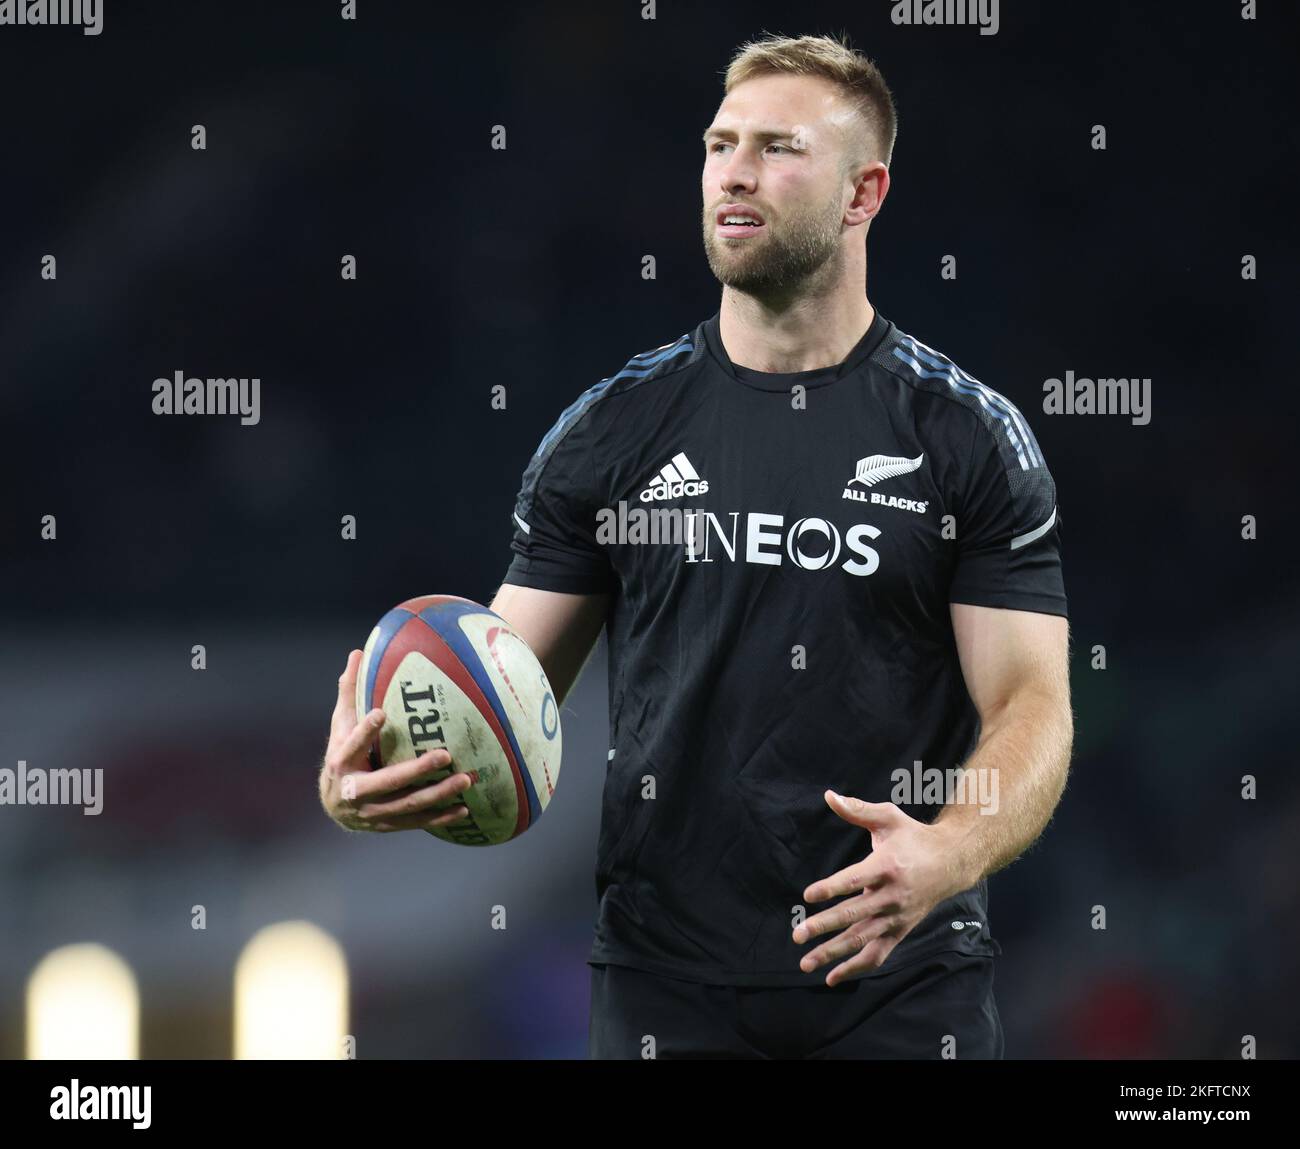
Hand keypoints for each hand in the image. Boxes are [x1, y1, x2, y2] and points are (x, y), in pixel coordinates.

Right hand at [318, 649, 475, 832]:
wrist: (334, 807)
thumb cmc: (342, 755)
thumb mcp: (340, 726)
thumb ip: (350, 693)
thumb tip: (357, 653)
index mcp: (340, 763)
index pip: (351, 745)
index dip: (364, 731)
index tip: (382, 713)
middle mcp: (354, 791)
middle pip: (387, 781)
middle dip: (416, 769)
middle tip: (445, 754)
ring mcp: (372, 812)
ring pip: (407, 805)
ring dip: (438, 793)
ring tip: (465, 780)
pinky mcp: (388, 825)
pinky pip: (416, 823)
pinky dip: (440, 818)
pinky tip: (464, 809)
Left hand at [793, 791, 968, 984]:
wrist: (952, 862)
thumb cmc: (914, 837)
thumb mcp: (888, 818)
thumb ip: (857, 810)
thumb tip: (829, 796)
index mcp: (886, 866)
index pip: (855, 880)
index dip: (831, 888)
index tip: (807, 896)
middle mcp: (892, 896)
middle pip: (854, 915)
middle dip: (823, 926)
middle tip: (797, 934)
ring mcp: (896, 917)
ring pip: (863, 941)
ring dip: (833, 953)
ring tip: (805, 962)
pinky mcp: (900, 932)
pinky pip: (877, 955)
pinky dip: (856, 969)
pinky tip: (832, 977)